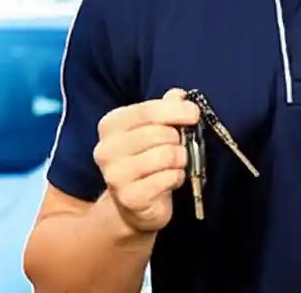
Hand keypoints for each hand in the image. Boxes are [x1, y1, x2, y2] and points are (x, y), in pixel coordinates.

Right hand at [93, 88, 200, 233]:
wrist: (134, 204)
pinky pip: (167, 178)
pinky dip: (177, 177)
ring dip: (180, 159)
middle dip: (179, 139)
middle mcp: (106, 149)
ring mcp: (115, 175)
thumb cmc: (146, 160)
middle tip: (180, 147)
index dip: (175, 110)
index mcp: (110, 126)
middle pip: (158, 133)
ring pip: (166, 155)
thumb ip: (164, 110)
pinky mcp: (130, 197)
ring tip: (176, 164)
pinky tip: (172, 179)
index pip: (146, 111)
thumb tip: (179, 95)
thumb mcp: (153, 130)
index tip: (194, 114)